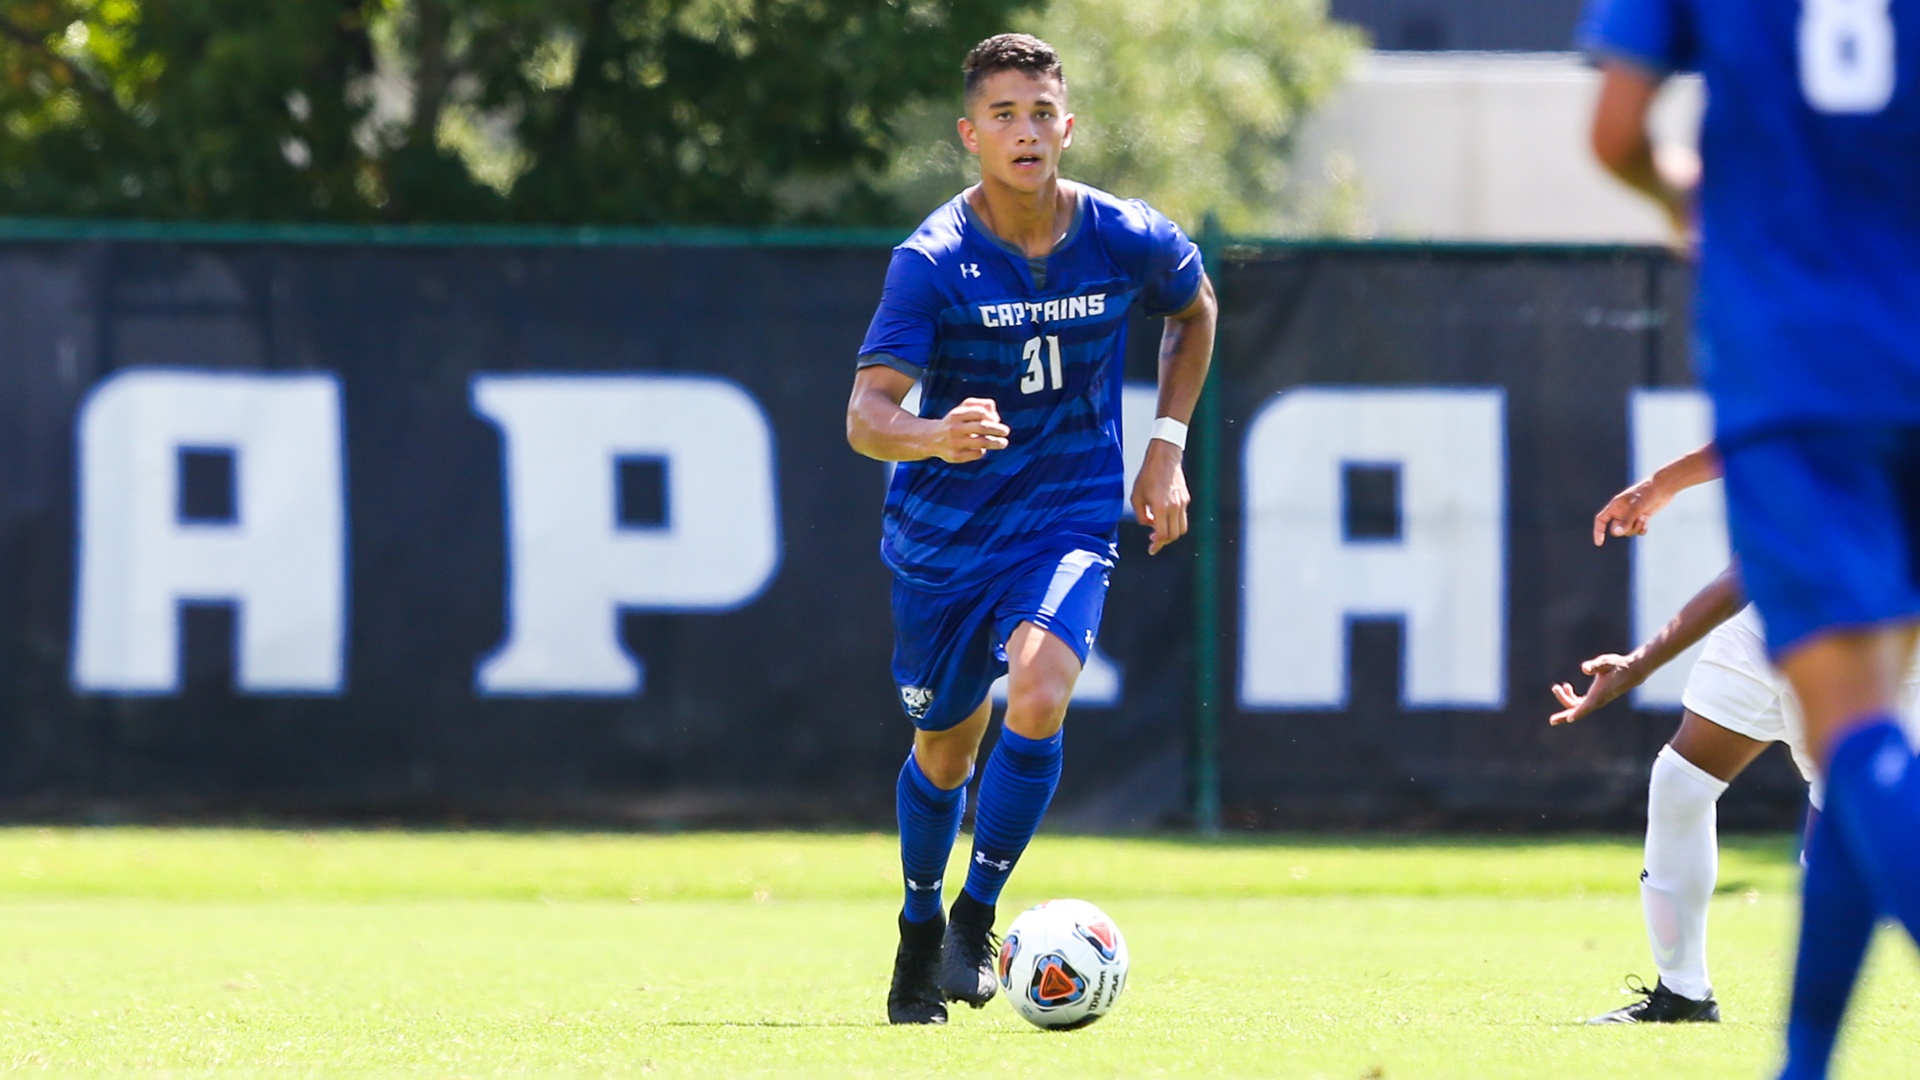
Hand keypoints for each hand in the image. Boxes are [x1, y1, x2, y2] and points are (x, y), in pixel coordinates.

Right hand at [928, 398, 1008, 462]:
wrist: (931, 439)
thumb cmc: (954, 422)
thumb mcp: (963, 408)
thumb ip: (981, 405)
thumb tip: (996, 416)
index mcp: (956, 414)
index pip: (980, 412)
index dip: (992, 416)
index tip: (997, 420)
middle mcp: (954, 428)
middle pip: (982, 427)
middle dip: (998, 429)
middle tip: (1006, 431)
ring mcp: (954, 443)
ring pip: (981, 442)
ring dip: (996, 443)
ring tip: (1004, 443)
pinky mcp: (955, 457)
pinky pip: (976, 453)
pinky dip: (983, 450)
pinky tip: (982, 448)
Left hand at [1129, 440, 1188, 554]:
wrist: (1164, 459)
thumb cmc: (1147, 476)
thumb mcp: (1136, 496)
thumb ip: (1141, 516)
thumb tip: (1150, 525)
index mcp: (1161, 507)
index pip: (1163, 535)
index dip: (1157, 545)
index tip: (1151, 549)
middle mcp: (1174, 507)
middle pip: (1174, 535)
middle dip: (1163, 541)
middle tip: (1154, 539)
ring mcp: (1182, 503)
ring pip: (1182, 528)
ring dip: (1171, 533)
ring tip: (1160, 529)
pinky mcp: (1186, 499)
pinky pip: (1182, 517)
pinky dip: (1174, 522)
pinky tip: (1164, 516)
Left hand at [1549, 653, 1641, 724]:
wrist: (1631, 671)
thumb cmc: (1618, 665)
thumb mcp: (1605, 662)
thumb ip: (1595, 666)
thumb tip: (1584, 668)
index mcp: (1598, 695)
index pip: (1586, 707)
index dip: (1577, 713)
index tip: (1568, 719)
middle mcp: (1597, 701)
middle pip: (1577, 711)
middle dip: (1564, 713)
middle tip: (1551, 717)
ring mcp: (1596, 700)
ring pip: (1577, 707)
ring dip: (1565, 699)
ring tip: (1557, 687)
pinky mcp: (1596, 697)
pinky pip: (1580, 703)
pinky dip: (1571, 697)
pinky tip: (1567, 687)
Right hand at [1592, 477, 1673, 544]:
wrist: (1663, 488)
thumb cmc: (1647, 494)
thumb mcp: (1636, 508)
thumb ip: (1626, 521)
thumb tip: (1617, 533)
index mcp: (1615, 506)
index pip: (1601, 520)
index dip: (1598, 531)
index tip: (1599, 543)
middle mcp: (1620, 511)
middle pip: (1616, 529)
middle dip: (1626, 530)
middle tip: (1636, 522)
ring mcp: (1630, 515)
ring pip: (1627, 531)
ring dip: (1635, 528)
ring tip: (1643, 519)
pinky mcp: (1640, 518)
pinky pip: (1637, 530)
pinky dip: (1641, 530)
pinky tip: (1646, 523)